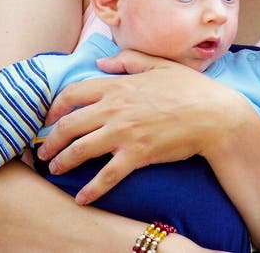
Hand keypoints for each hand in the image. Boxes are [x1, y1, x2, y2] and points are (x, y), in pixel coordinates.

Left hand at [36, 49, 252, 204]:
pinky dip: (91, 190)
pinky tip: (82, 198)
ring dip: (62, 163)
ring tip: (56, 169)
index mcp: (118, 86)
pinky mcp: (136, 155)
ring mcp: (124, 133)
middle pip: (68, 125)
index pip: (72, 94)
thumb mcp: (160, 65)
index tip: (48, 118)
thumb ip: (128, 60)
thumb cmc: (192, 88)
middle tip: (44, 151)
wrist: (215, 115)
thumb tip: (102, 62)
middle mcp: (115, 109)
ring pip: (79, 150)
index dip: (54, 108)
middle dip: (50, 140)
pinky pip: (106, 176)